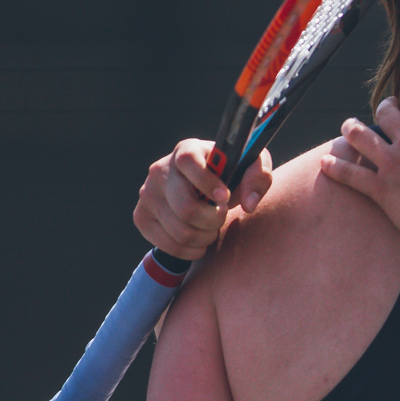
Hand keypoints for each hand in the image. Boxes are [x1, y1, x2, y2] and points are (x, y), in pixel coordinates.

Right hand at [133, 140, 272, 259]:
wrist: (203, 189)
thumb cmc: (229, 176)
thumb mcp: (251, 168)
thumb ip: (258, 177)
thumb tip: (249, 204)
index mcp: (186, 150)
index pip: (188, 161)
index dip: (207, 182)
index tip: (225, 197)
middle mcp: (161, 170)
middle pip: (185, 206)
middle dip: (212, 220)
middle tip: (221, 216)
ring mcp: (148, 194)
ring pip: (179, 230)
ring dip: (204, 237)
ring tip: (212, 229)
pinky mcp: (141, 216)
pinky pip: (166, 244)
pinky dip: (188, 250)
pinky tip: (198, 241)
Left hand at [321, 61, 399, 239]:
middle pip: (385, 112)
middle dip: (383, 107)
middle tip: (385, 108)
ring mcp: (392, 164)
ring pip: (360, 136)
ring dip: (352, 129)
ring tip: (349, 128)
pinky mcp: (380, 189)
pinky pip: (350, 174)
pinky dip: (336, 167)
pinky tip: (325, 162)